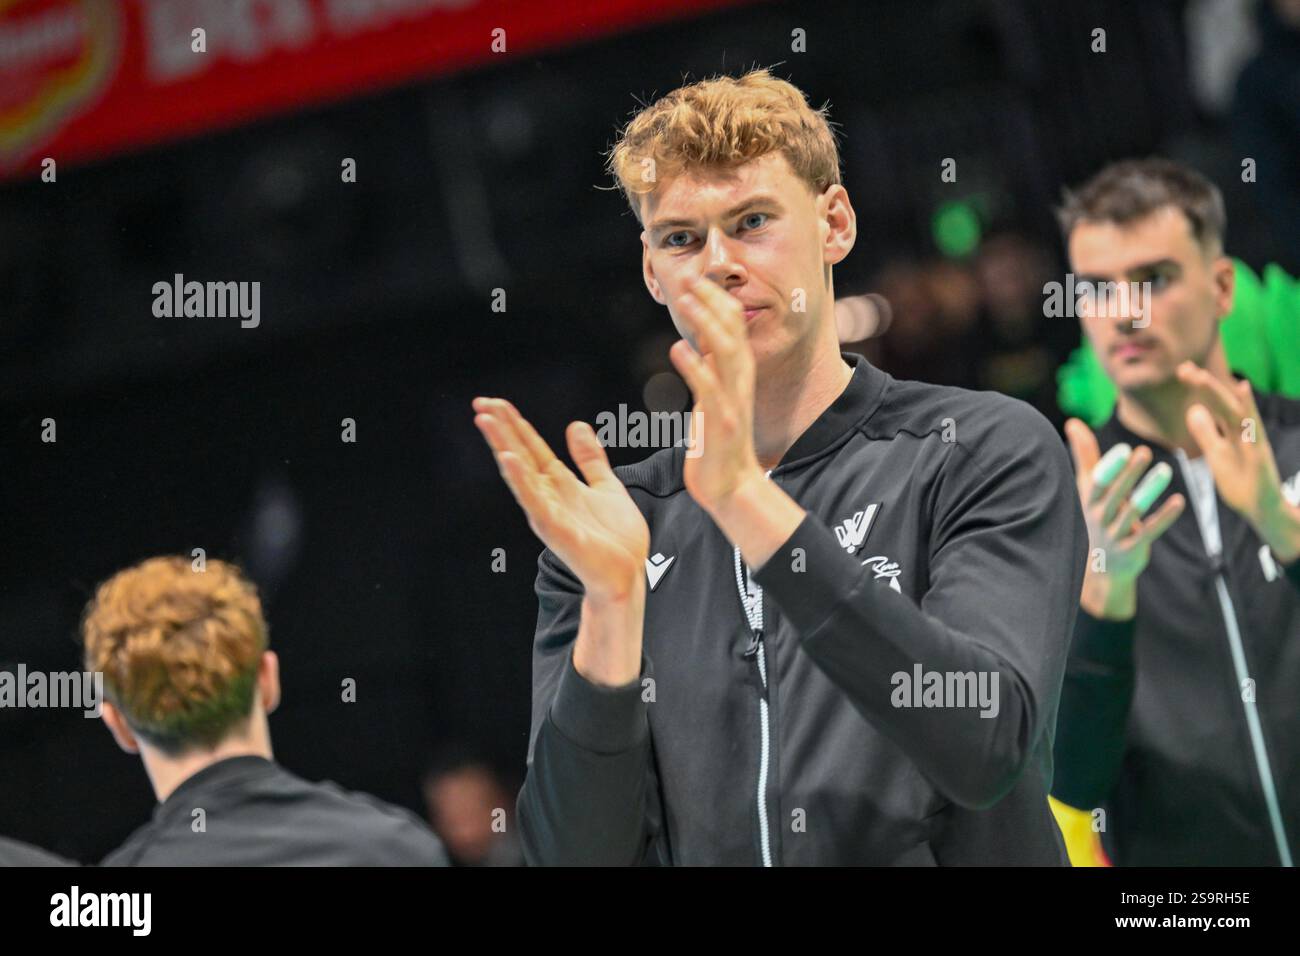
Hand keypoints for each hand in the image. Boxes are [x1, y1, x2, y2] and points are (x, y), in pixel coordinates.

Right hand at [472, 398, 649, 604]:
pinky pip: (536, 501)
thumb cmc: (616, 538)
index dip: (516, 424)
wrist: (627, 575)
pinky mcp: (556, 531)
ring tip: (485, 421)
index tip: (496, 402)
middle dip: (501, 429)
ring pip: (520, 474)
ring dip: (502, 446)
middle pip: (520, 455)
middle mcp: (548, 497)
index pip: (532, 448)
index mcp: (559, 485)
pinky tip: (510, 459)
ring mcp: (549, 513)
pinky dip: (521, 480)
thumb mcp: (605, 486)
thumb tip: (576, 425)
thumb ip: (590, 459)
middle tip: (480, 402)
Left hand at [668, 278, 765, 514]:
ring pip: (726, 353)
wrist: (731, 487)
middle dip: (714, 302)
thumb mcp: (713, 399)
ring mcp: (733, 402)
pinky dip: (695, 366)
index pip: (733, 329)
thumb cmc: (717, 446)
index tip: (696, 280)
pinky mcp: (723, 423)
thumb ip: (710, 372)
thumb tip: (697, 343)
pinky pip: (710, 389)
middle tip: (692, 278)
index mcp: (736, 377)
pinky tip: (678, 349)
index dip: (716, 302)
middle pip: (733, 332)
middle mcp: (739, 384)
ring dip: (707, 324)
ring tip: (688, 301)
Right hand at [1065, 419, 1185, 618]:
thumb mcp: (1088, 488)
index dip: (1109, 467)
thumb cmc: (1098, 517)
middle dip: (1128, 474)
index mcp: (1087, 501)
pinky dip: (1164, 516)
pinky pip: (1150, 531)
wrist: (1103, 568)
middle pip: (1113, 495)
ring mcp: (1115, 535)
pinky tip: (1179, 501)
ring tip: (1166, 469)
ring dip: (1149, 490)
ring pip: (1132, 512)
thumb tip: (1073, 422)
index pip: (1096, 483)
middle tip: (1144, 451)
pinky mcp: (1133, 549)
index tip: (1124, 449)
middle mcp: (1098, 518)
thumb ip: (1085, 455)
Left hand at [1178, 363, 1299, 561]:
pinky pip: (1253, 428)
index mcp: (1231, 432)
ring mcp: (1253, 441)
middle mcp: (1243, 432)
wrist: (1264, 511)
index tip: (1183, 370)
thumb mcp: (1217, 456)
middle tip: (1183, 368)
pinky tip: (1242, 389)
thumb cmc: (1243, 484)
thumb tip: (1193, 410)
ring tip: (1200, 377)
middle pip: (1223, 403)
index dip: (1200, 387)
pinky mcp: (1260, 454)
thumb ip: (1207, 434)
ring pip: (1235, 411)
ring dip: (1219, 392)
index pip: (1214, 404)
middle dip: (1204, 385)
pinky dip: (1248, 409)